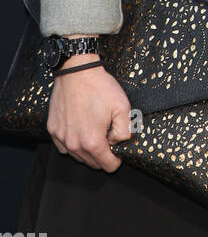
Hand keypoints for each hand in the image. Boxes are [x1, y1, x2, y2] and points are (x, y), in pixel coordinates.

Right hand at [47, 55, 131, 171]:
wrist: (76, 70)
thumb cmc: (99, 87)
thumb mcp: (123, 107)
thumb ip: (125, 131)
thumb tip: (119, 143)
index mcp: (92, 142)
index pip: (108, 166)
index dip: (117, 159)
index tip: (118, 148)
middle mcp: (74, 144)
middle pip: (92, 163)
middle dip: (103, 154)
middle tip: (108, 135)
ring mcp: (61, 138)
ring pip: (78, 156)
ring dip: (87, 149)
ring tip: (94, 128)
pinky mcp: (53, 130)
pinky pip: (64, 146)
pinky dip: (73, 142)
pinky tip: (80, 128)